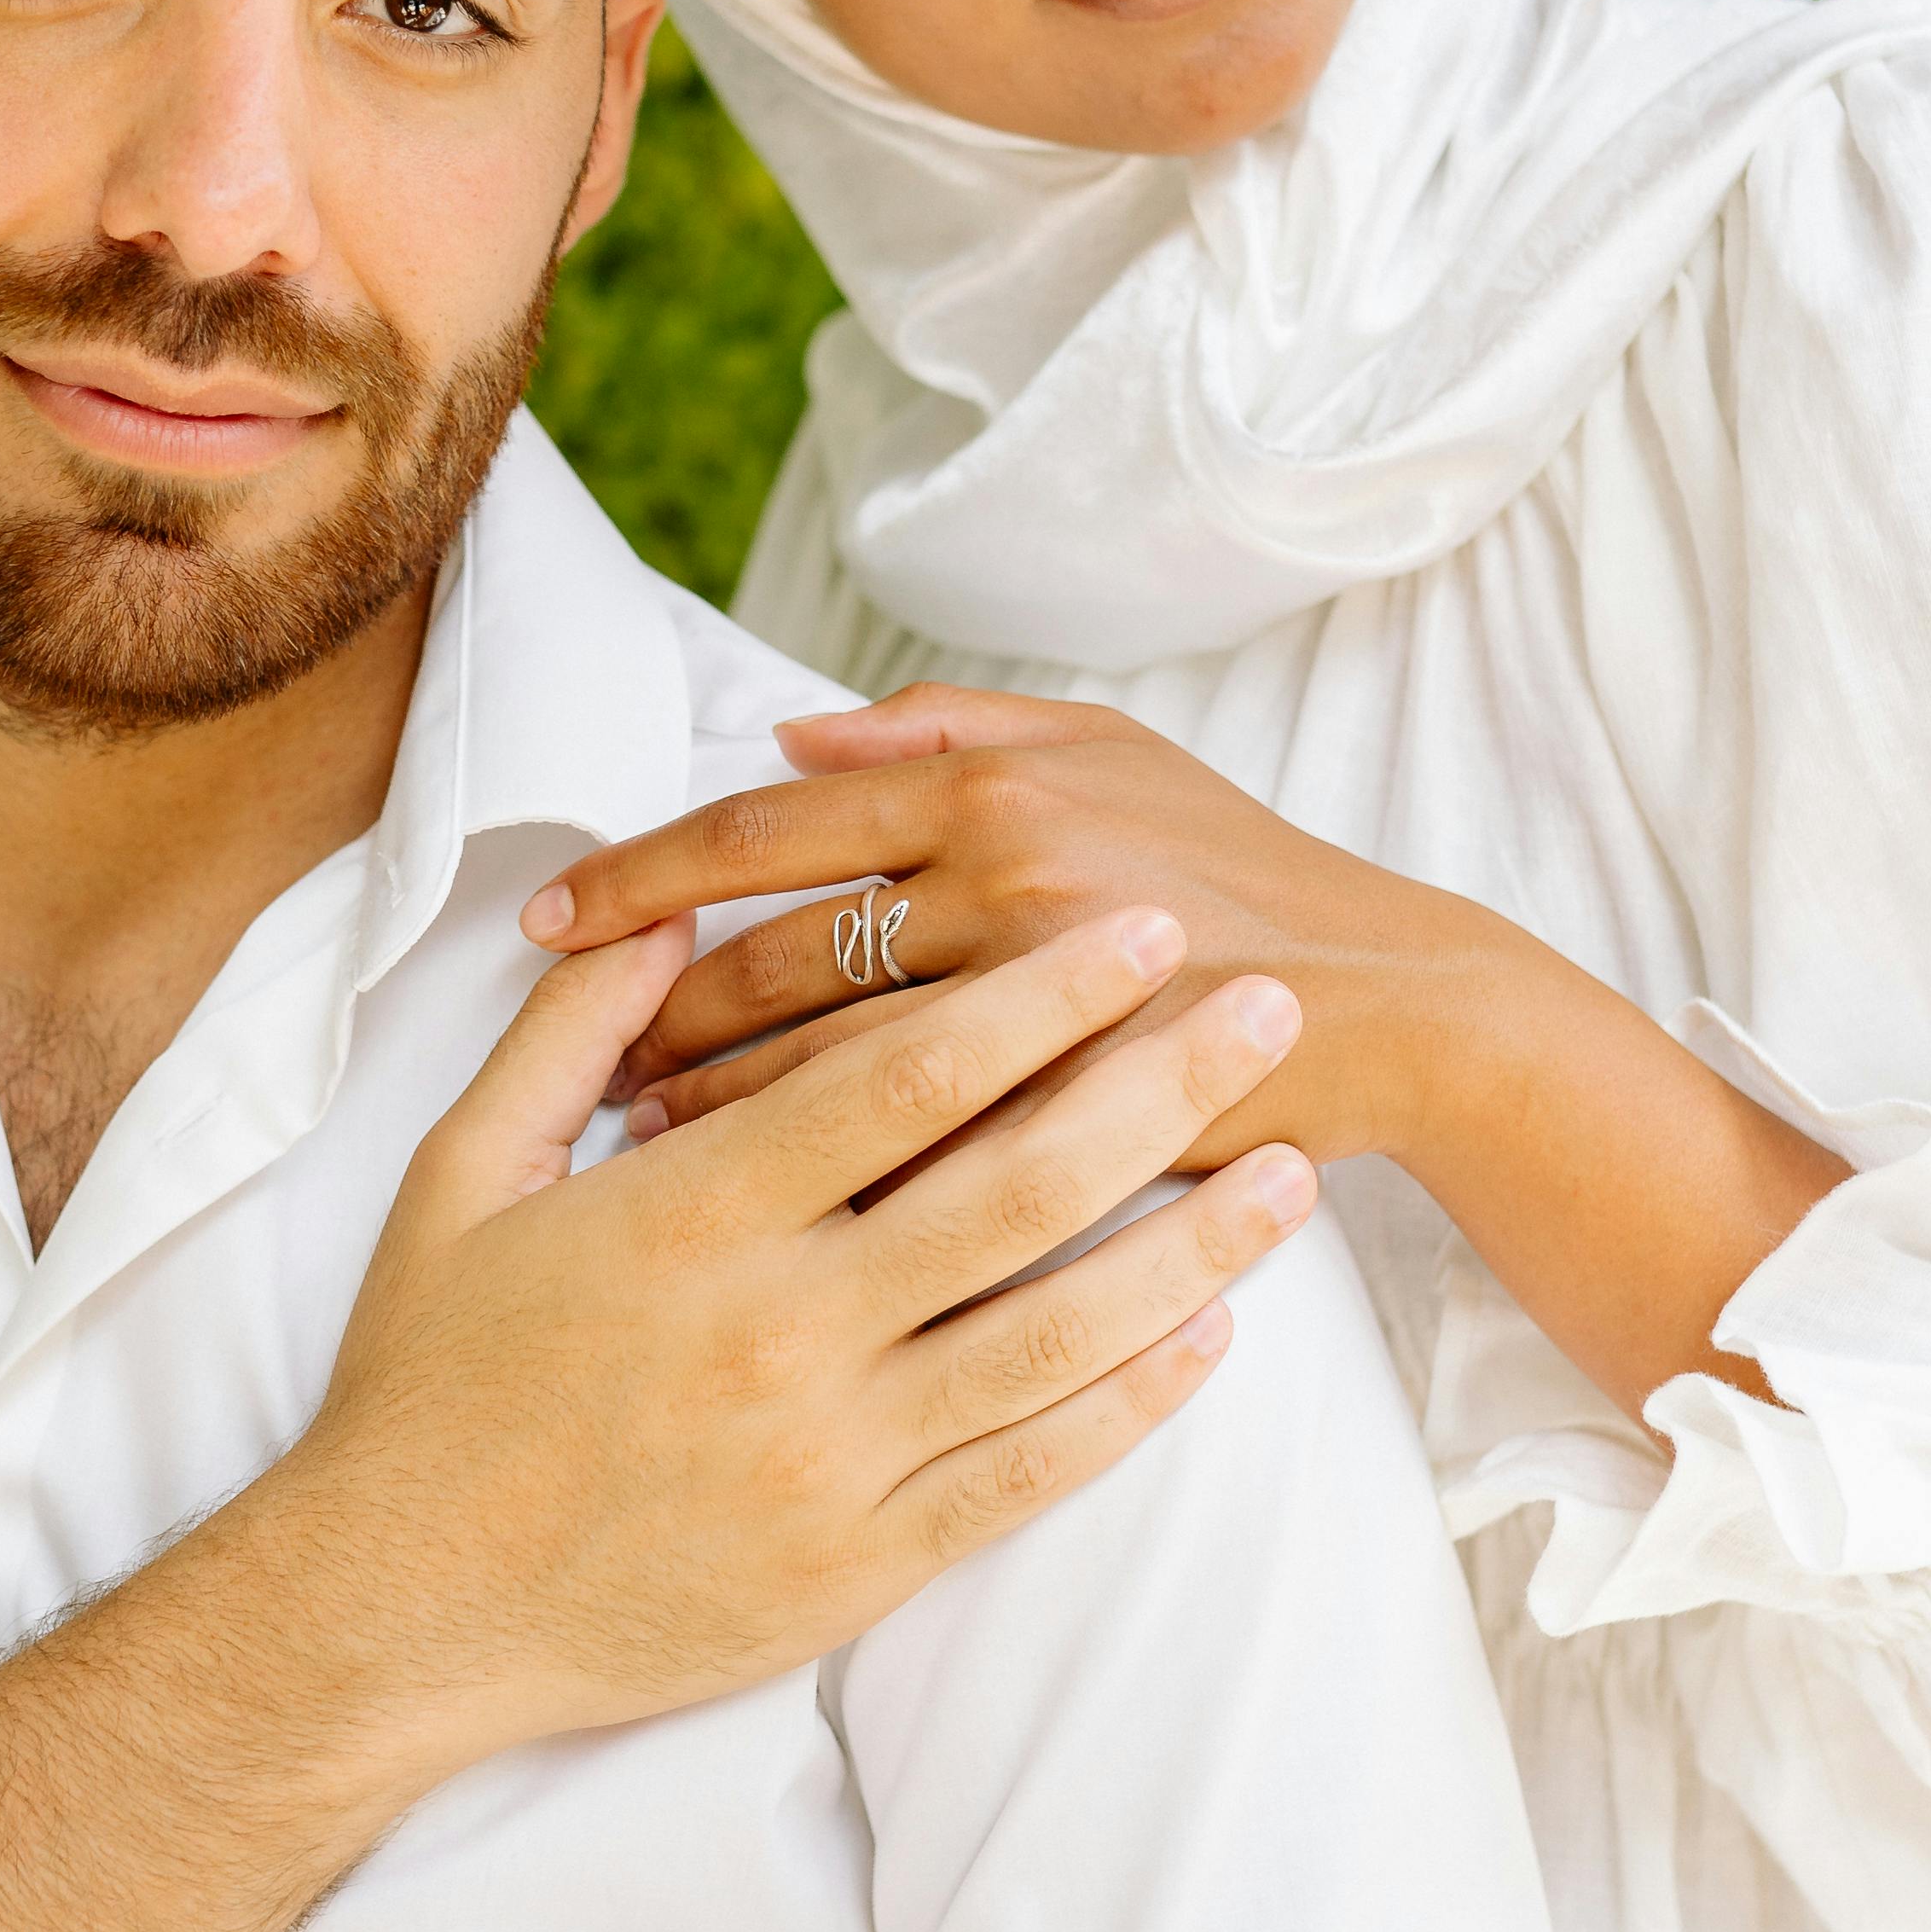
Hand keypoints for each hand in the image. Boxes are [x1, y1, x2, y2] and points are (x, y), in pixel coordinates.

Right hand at [256, 906, 1315, 1769]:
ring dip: (1193, 1246)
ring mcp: (828, 1457)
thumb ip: (566, 1038)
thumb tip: (651, 914)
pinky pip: (1028, 1474)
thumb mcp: (460, 1177)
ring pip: (1054, 1333)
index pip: (902, 1077)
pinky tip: (1210, 1338)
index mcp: (689, 1218)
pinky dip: (1130, 1404)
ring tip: (1294, 1170)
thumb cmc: (421, 1380)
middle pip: (1015, 1185)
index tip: (1140, 926)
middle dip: (1160, 1084)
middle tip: (1275, 1008)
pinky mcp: (856, 1565)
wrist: (391, 1609)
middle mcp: (778, 1332)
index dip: (1038, 993)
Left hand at [519, 688, 1515, 1176]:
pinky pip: (908, 1153)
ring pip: (819, 1063)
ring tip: (629, 1133)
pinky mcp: (1074, 1109)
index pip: (761, 829)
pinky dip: (814, 1175)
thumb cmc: (1235, 870)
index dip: (636, 878)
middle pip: (767, 954)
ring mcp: (1040, 1003)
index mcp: (987, 786)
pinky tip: (745, 1201)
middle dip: (648, 1011)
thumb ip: (938, 730)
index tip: (539, 920)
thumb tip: (787, 737)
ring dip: (709, 1102)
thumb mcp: (1101, 750)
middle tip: (566, 1057)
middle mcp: (1001, 877)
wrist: (1392, 1001)